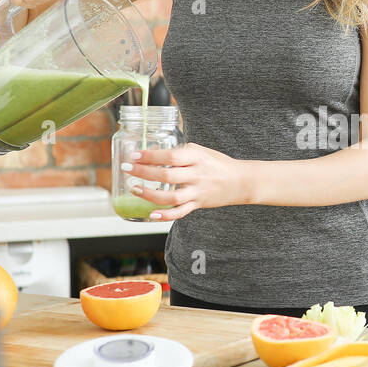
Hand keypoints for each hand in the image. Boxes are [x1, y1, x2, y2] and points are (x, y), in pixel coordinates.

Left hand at [118, 143, 245, 220]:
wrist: (241, 181)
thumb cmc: (217, 163)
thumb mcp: (200, 151)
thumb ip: (179, 152)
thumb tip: (153, 153)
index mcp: (197, 158)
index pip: (170, 157)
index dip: (150, 156)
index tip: (135, 155)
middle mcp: (197, 175)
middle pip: (167, 176)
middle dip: (143, 172)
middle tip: (127, 169)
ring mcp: (198, 192)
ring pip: (171, 197)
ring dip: (150, 194)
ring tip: (134, 189)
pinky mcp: (198, 205)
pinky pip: (180, 213)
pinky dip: (165, 215)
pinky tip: (151, 214)